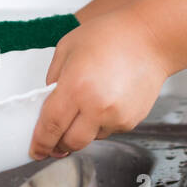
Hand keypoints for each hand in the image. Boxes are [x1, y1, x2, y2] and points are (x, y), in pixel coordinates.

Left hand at [28, 7, 171, 161]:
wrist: (150, 38)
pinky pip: (108, 130)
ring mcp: (116, 116)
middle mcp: (97, 106)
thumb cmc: (111, 35)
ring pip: (90, 138)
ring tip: (88, 102)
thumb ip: (52, 78)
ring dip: (82, 130)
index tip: (36, 151)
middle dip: (59, 143)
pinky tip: (106, 100)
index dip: (40, 143)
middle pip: (70, 142)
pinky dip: (101, 122)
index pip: (50, 126)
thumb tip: (47, 101)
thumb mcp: (67, 47)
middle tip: (55, 135)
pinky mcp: (131, 120)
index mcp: (76, 87)